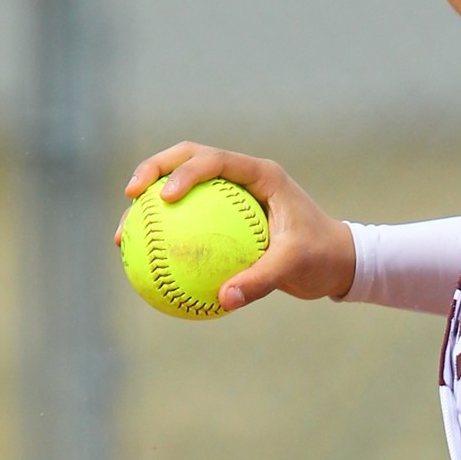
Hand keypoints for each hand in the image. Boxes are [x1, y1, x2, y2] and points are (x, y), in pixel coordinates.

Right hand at [118, 141, 355, 310]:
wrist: (337, 262)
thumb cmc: (321, 257)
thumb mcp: (296, 267)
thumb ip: (262, 279)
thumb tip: (225, 299)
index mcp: (261, 175)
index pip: (215, 160)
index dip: (185, 171)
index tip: (163, 196)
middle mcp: (244, 178)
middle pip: (188, 159)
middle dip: (153, 170)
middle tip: (130, 195)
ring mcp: (233, 195)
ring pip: (182, 188)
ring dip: (149, 204)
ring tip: (123, 234)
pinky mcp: (227, 216)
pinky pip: (190, 222)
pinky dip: (166, 236)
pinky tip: (143, 264)